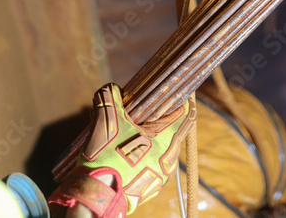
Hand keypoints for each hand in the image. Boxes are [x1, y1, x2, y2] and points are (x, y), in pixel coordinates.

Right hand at [49, 84, 194, 217]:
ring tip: (128, 133)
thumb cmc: (105, 157)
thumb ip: (109, 96)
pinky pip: (154, 163)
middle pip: (174, 129)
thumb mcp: (105, 119)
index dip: (180, 99)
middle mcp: (171, 157)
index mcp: (167, 138)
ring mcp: (163, 174)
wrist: (97, 197)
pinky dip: (144, 154)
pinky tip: (125, 153)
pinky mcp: (153, 185)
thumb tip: (112, 89)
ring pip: (163, 147)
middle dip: (158, 118)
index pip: (187, 113)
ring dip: (150, 137)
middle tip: (139, 112)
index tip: (170, 92)